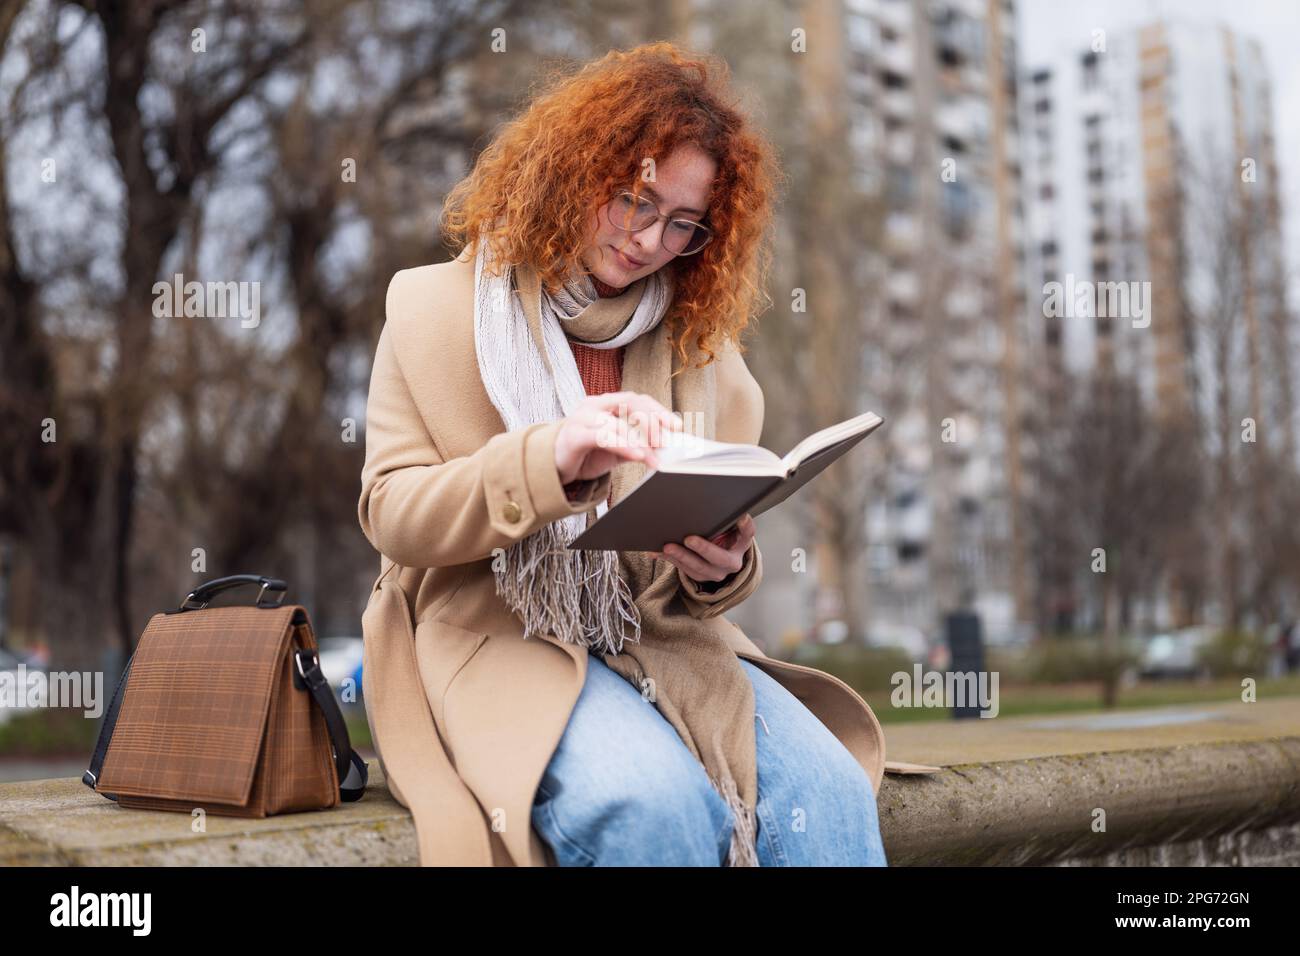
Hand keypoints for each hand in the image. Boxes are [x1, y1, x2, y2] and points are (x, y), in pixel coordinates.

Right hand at [554, 391, 681, 484]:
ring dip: (640, 440)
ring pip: (617, 421)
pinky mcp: (574, 435)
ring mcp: (582, 417)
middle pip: (629, 403)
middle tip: (665, 442)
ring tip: (654, 456)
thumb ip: (639, 444)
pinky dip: (623, 444)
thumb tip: (665, 448)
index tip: (676, 427)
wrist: (552, 467)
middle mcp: (595, 405)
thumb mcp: (618, 448)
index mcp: (607, 403)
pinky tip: (638, 455)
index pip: (638, 400)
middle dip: (652, 421)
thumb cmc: (587, 454)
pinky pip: (602, 436)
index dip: (659, 411)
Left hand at [651, 513, 755, 583]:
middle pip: (717, 558)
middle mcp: (730, 563)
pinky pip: (681, 568)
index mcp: (741, 546)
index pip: (747, 535)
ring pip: (696, 567)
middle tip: (688, 539)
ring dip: (680, 557)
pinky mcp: (697, 576)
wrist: (722, 560)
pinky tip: (655, 552)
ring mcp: (713, 573)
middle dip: (702, 549)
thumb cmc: (727, 538)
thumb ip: (733, 520)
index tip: (741, 517)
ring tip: (667, 547)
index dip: (745, 527)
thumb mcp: (734, 529)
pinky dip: (667, 559)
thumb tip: (734, 510)